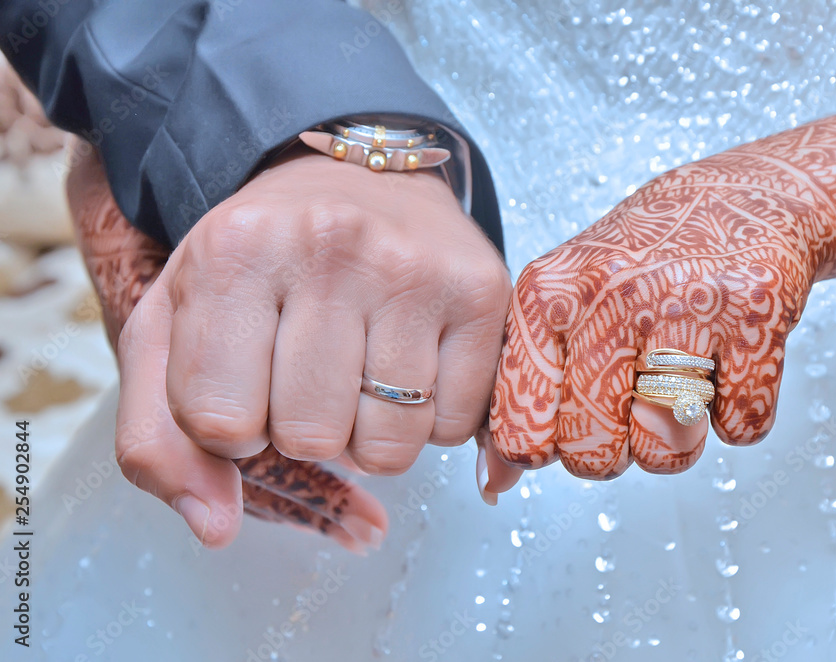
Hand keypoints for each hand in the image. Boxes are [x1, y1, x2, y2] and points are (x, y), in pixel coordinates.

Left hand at [68, 140, 515, 547]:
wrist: (356, 179)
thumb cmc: (261, 264)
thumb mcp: (174, 328)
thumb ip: (156, 437)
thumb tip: (213, 528)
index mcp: (234, 254)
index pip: (222, 424)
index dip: (232, 427)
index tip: (248, 379)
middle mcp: (329, 248)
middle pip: (313, 439)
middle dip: (305, 428)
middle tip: (309, 370)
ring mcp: (414, 268)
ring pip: (390, 446)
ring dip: (370, 434)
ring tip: (361, 368)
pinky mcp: (480, 292)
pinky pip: (455, 427)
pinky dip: (430, 421)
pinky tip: (412, 364)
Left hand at [490, 104, 835, 478]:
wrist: (744, 198)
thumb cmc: (645, 259)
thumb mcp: (564, 300)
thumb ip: (525, 383)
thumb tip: (497, 479)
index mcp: (550, 294)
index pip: (523, 422)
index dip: (542, 447)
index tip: (561, 431)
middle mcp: (611, 296)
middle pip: (592, 452)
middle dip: (611, 451)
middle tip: (626, 408)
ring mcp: (685, 303)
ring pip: (665, 449)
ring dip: (676, 441)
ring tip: (676, 390)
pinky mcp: (754, 315)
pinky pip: (740, 425)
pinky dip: (739, 412)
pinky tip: (727, 364)